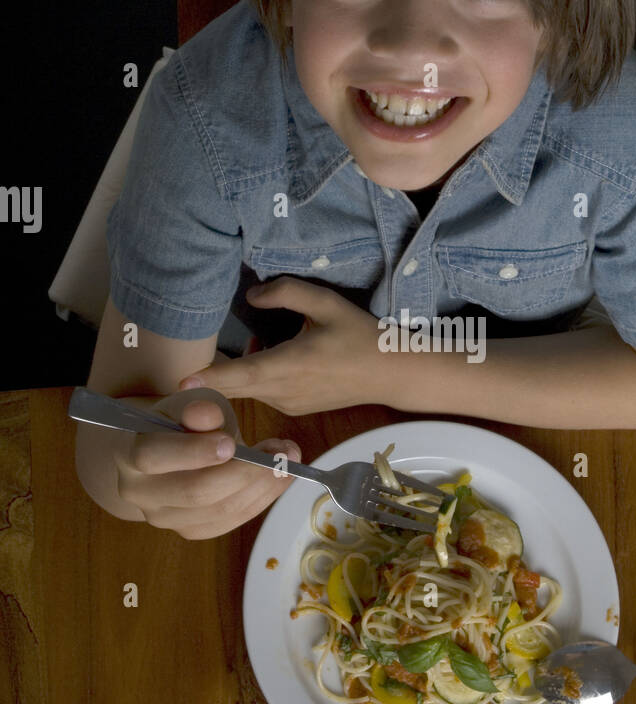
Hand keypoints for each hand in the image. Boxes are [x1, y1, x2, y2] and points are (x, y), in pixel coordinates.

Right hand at [115, 394, 301, 539]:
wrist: (166, 449)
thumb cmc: (178, 421)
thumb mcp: (185, 404)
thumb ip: (196, 409)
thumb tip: (207, 415)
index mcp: (128, 453)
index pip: (153, 456)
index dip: (193, 451)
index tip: (231, 443)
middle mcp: (139, 492)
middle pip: (195, 492)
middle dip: (245, 471)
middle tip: (281, 451)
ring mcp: (164, 517)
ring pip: (220, 510)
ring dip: (262, 485)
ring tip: (288, 459)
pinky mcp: (190, 530)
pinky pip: (230, 521)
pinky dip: (261, 499)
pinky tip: (279, 479)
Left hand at [177, 276, 388, 414]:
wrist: (389, 374)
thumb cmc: (359, 335)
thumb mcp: (326, 303)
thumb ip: (286, 293)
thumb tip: (251, 295)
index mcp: (288, 365)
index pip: (240, 375)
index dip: (209, 379)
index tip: (180, 382)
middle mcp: (283, 391)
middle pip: (233, 387)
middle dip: (206, 378)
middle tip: (178, 364)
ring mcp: (287, 405)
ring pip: (246, 390)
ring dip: (232, 374)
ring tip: (227, 350)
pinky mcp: (293, 409)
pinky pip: (261, 393)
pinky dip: (252, 378)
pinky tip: (266, 356)